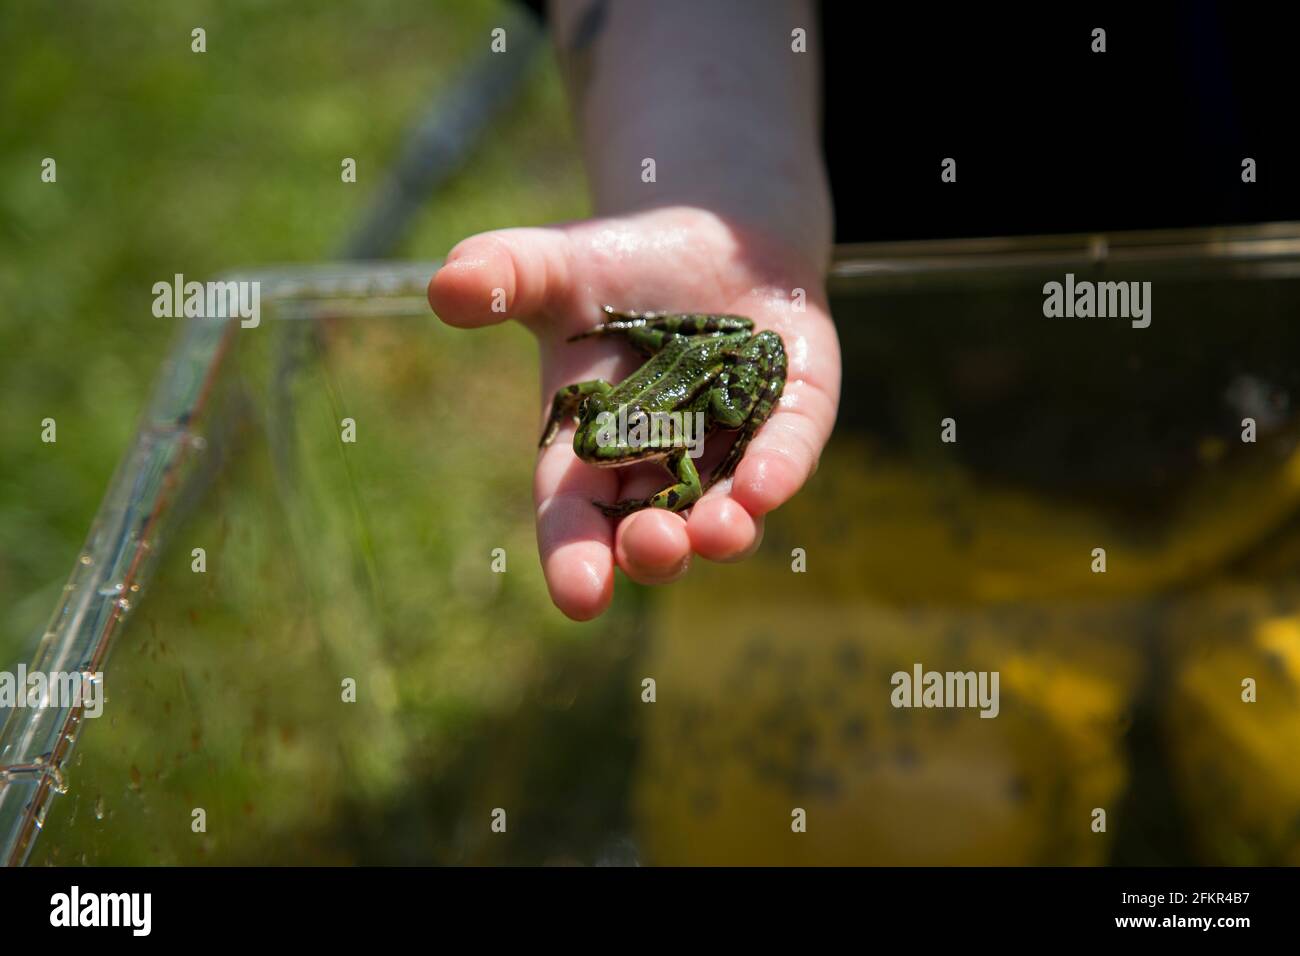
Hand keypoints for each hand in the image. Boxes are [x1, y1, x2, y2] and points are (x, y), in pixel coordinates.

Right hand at [428, 205, 839, 619]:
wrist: (715, 235)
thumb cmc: (619, 267)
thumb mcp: (551, 268)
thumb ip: (502, 277)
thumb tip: (445, 287)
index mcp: (591, 452)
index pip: (574, 517)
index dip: (575, 559)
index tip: (581, 597)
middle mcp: (662, 468)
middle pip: (653, 529)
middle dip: (652, 548)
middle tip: (652, 548)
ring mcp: (732, 451)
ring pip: (727, 512)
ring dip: (723, 531)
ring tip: (717, 534)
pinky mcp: (793, 416)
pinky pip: (788, 452)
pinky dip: (778, 469)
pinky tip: (767, 485)